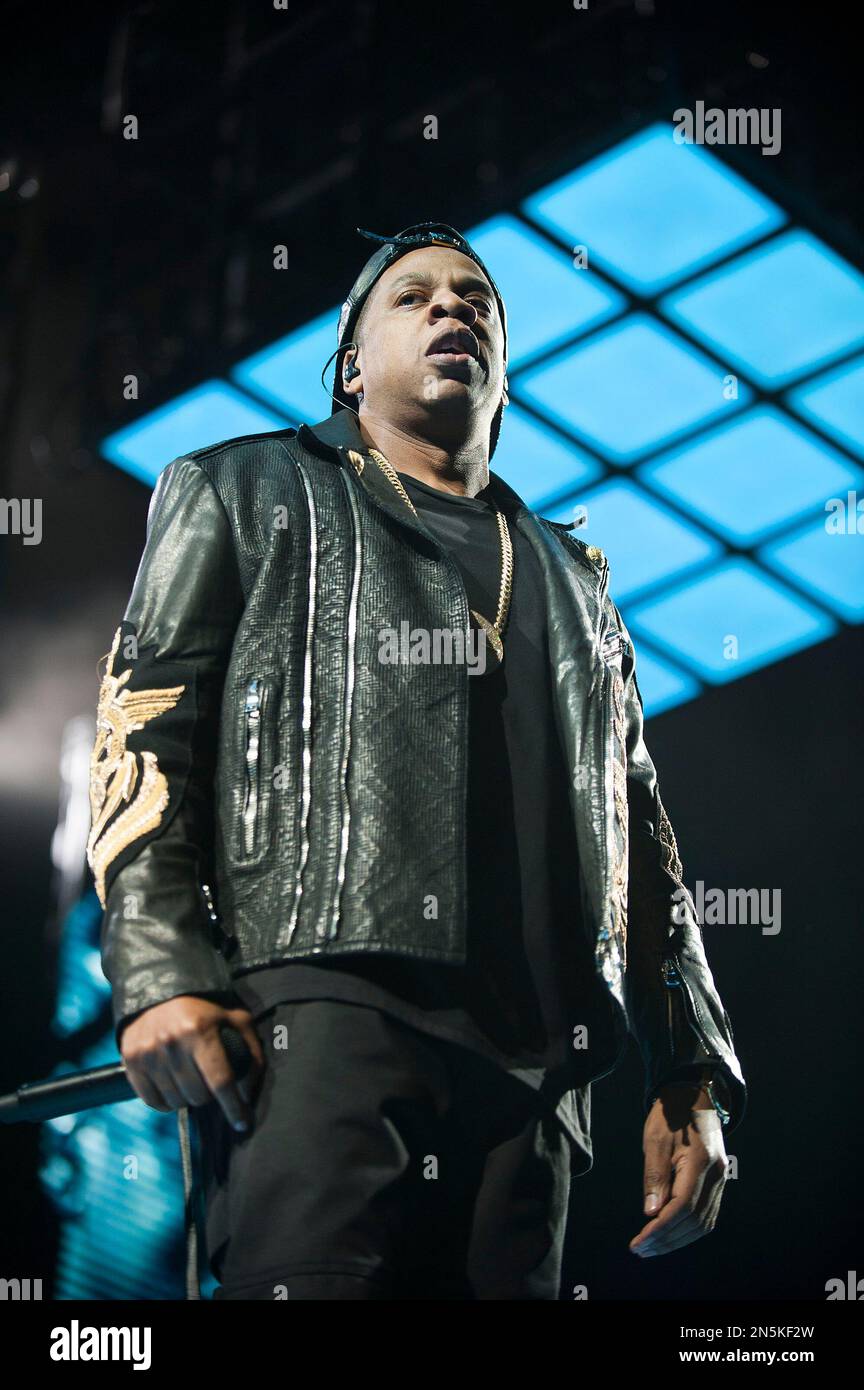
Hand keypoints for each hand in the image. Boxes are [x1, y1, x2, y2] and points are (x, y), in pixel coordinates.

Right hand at [119, 996, 264, 1132]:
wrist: (158, 992)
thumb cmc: (204, 1011)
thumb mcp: (235, 1020)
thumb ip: (251, 1052)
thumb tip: (247, 1092)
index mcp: (200, 1030)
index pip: (221, 1082)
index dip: (234, 1108)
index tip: (243, 1124)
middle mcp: (172, 1043)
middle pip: (199, 1096)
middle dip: (210, 1095)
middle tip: (209, 1080)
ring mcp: (149, 1053)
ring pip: (176, 1102)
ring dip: (188, 1098)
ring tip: (190, 1079)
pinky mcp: (132, 1061)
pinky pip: (153, 1102)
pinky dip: (166, 1102)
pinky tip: (173, 1086)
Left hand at [629, 1083, 727, 1257]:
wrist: (694, 1095)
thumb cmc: (671, 1115)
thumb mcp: (655, 1140)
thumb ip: (654, 1177)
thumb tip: (651, 1214)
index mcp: (700, 1162)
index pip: (681, 1208)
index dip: (660, 1230)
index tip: (638, 1242)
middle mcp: (716, 1175)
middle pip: (693, 1221)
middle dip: (666, 1240)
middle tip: (640, 1249)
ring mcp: (721, 1179)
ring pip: (703, 1223)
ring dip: (677, 1239)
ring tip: (652, 1247)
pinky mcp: (719, 1182)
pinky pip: (707, 1215)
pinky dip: (688, 1230)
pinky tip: (670, 1234)